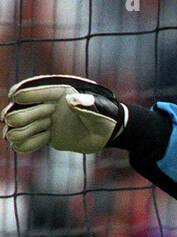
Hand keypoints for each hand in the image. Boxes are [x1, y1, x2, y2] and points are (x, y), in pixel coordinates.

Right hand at [2, 74, 127, 154]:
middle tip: (9, 121)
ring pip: (27, 124)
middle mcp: (50, 104)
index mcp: (61, 91)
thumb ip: (86, 105)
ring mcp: (48, 120)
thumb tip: (70, 101)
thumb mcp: (100, 111)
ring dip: (18, 130)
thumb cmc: (105, 116)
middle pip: (28, 108)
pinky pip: (33, 139)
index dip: (28, 93)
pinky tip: (16, 147)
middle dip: (19, 114)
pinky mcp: (49, 134)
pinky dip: (25, 143)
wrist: (106, 133)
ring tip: (10, 136)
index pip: (40, 90)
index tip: (15, 97)